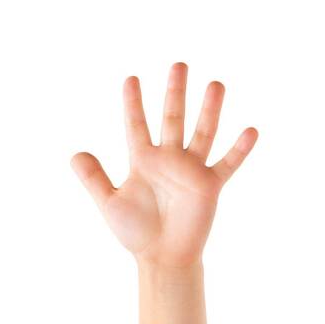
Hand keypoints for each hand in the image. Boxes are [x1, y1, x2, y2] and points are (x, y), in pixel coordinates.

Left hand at [72, 63, 257, 267]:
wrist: (162, 258)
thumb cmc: (136, 233)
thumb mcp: (110, 202)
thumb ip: (93, 178)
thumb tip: (74, 154)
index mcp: (143, 159)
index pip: (136, 124)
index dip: (133, 103)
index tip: (130, 79)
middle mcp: (169, 159)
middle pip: (172, 118)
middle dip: (175, 92)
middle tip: (179, 65)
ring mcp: (191, 170)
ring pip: (202, 133)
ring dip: (209, 110)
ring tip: (216, 84)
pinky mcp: (209, 186)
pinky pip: (227, 164)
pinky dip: (239, 149)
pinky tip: (251, 130)